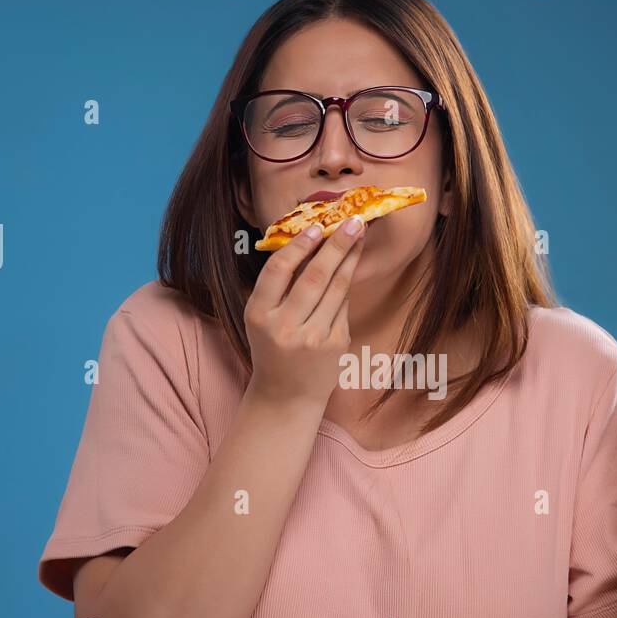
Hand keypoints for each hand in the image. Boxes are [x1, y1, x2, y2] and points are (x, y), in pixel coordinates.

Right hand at [243, 216, 366, 408]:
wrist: (286, 395)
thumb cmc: (273, 348)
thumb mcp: (262, 318)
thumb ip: (279, 287)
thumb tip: (309, 240)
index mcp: (258, 315)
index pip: (278, 271)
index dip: (299, 246)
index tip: (316, 227)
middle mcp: (284, 327)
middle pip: (314, 276)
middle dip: (336, 245)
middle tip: (352, 221)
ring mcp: (312, 338)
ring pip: (336, 289)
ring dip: (350, 259)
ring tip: (358, 237)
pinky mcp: (334, 346)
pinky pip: (343, 307)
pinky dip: (345, 286)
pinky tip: (350, 268)